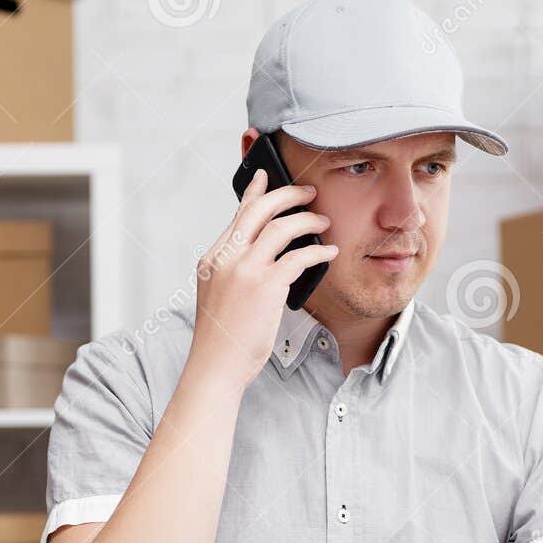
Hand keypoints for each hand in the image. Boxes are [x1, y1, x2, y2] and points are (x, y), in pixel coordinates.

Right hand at [187, 168, 337, 394]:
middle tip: (309, 192)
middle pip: (259, 209)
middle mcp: (226, 257)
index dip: (254, 192)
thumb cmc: (222, 339)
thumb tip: (263, 256)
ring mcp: (244, 270)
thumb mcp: (218, 296)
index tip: (266, 176)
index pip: (238, 215)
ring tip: (324, 222)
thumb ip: (234, 271)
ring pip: (281, 226)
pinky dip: (318, 251)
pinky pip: (299, 256)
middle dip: (288, 194)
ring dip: (308, 220)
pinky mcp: (265, 285)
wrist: (215, 366)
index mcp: (212, 258)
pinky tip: (329, 252)